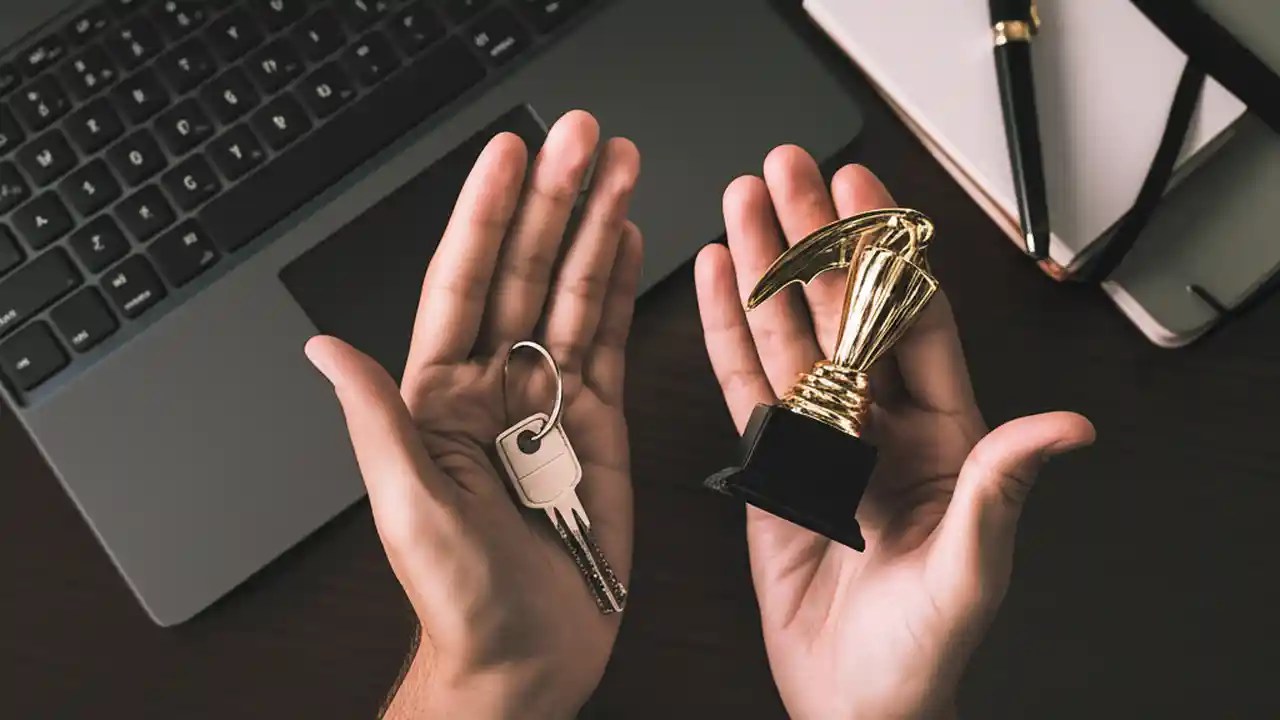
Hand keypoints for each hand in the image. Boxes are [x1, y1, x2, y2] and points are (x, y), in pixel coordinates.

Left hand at [305, 111, 641, 718]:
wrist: (525, 658)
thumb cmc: (460, 598)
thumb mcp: (408, 507)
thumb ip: (377, 419)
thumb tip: (323, 349)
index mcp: (439, 397)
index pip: (463, 283)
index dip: (487, 216)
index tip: (510, 157)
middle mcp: (495, 387)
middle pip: (526, 272)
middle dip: (556, 200)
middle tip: (585, 138)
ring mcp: (550, 402)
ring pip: (573, 295)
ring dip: (595, 228)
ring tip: (619, 167)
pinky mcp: (598, 427)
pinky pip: (608, 344)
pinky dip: (619, 289)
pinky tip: (626, 241)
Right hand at [695, 148, 1094, 718]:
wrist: (856, 697)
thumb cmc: (925, 647)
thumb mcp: (974, 565)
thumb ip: (1002, 486)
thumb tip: (1067, 426)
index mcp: (943, 435)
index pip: (911, 318)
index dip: (884, 249)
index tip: (859, 190)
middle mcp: (879, 423)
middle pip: (841, 307)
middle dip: (813, 236)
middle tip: (786, 170)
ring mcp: (821, 439)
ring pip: (786, 333)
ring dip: (764, 268)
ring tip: (741, 201)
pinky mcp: (772, 465)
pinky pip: (745, 384)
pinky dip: (726, 329)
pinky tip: (715, 279)